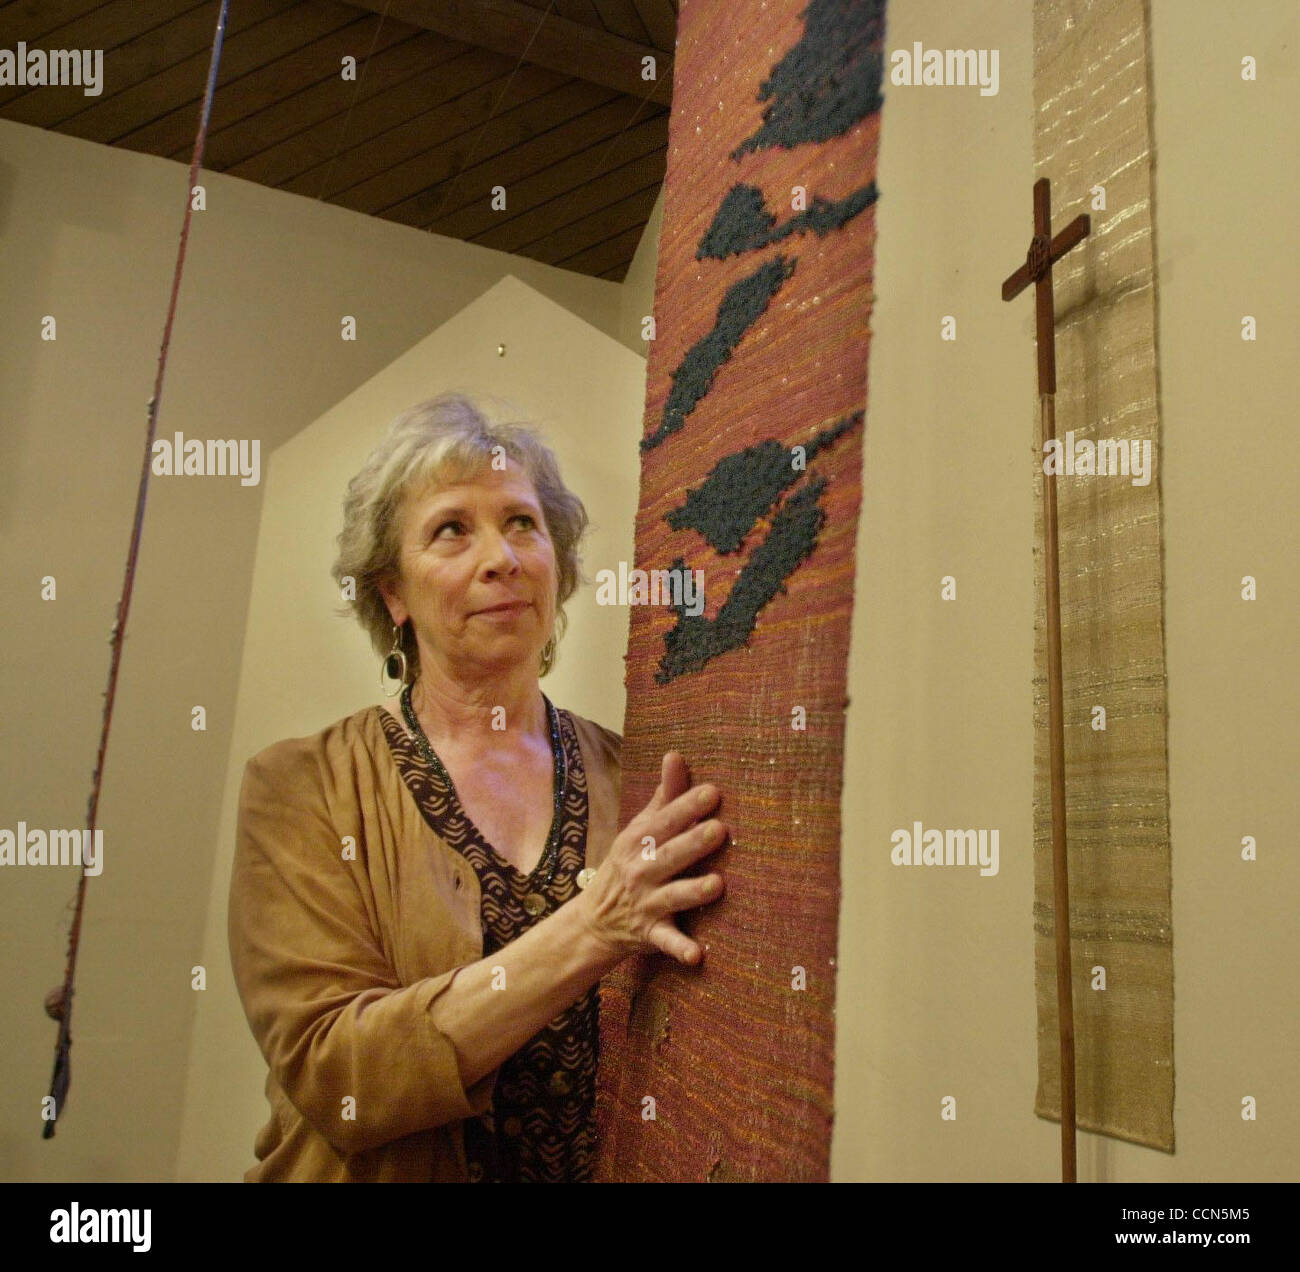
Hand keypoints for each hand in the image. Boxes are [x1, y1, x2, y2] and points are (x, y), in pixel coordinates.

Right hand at [577, 752, 726, 965]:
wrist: (594, 920)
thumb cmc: (628, 864)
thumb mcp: (638, 829)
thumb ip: (663, 796)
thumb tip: (675, 755)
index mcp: (639, 842)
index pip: (665, 821)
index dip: (687, 806)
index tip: (713, 792)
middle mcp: (641, 871)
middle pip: (670, 855)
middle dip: (693, 844)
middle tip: (720, 831)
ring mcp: (646, 903)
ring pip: (673, 896)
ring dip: (693, 891)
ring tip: (717, 884)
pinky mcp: (652, 933)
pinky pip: (667, 942)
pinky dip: (680, 949)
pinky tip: (698, 955)